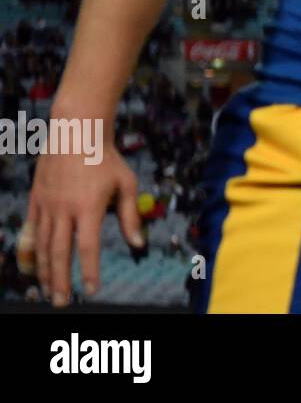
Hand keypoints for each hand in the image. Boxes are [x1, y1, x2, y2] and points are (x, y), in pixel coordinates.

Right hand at [23, 139, 142, 305]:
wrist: (78, 131)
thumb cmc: (107, 158)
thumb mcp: (126, 184)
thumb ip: (130, 216)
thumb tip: (138, 243)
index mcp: (89, 206)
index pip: (88, 247)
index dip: (89, 271)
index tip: (92, 290)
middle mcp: (64, 208)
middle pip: (59, 252)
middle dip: (60, 281)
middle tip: (62, 302)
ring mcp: (46, 205)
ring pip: (41, 245)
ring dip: (44, 271)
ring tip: (48, 291)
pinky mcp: (36, 200)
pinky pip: (30, 231)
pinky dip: (30, 252)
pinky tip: (32, 267)